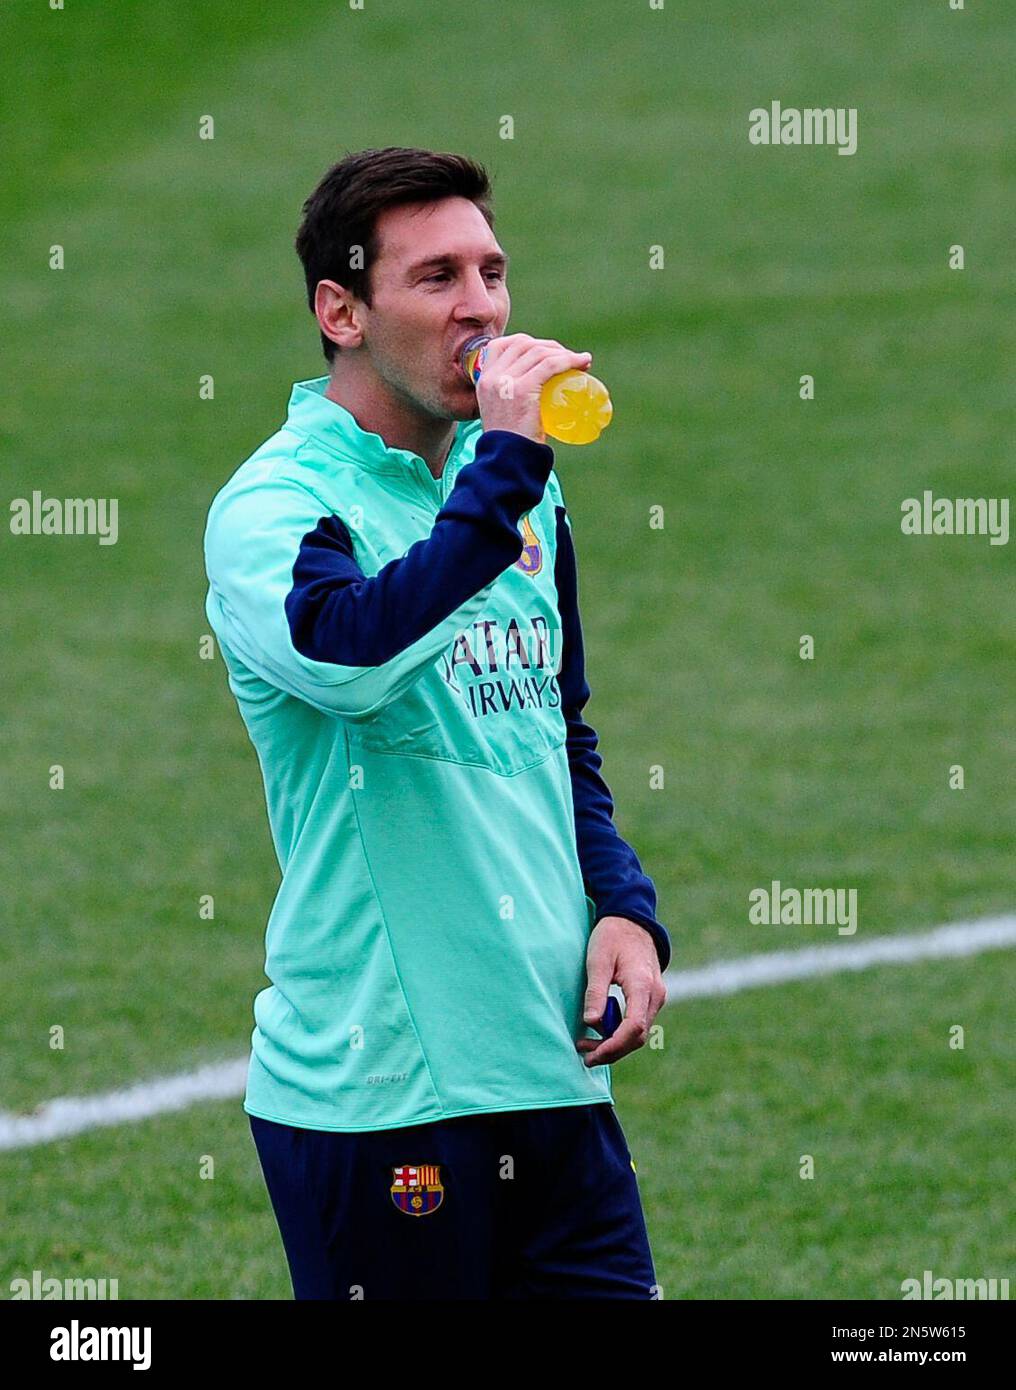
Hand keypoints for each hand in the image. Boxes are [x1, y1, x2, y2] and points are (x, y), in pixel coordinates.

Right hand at [475, 333, 591, 442]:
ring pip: (539, 352)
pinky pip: (549, 365)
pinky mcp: (522, 389)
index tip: (547, 352)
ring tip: (581, 362)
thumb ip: (509, 401)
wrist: (507, 462)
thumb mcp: (501, 414)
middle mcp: (491, 376)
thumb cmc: (510, 444)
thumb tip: (535, 396)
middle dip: (549, 346)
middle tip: (568, 359)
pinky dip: (568, 360)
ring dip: (563, 352)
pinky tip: (582, 362)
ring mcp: (505, 382)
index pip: (503, 345)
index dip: (528, 343)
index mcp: (483, 379)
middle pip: (523, 344)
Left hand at [576, 916, 666, 1066]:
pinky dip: (620, 1032)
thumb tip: (591, 1022)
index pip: (634, 1027)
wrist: (632, 921)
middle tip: (585, 1055)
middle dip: (611, 1050)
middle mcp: (655, 995)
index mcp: (642, 985)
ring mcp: (656, 997)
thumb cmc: (612, 937)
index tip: (594, 1054)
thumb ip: (595, 992)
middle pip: (637, 1036)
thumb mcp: (597, 960)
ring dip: (614, 1043)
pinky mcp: (651, 998)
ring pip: (639, 1033)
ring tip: (586, 1043)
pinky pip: (638, 1023)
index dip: (614, 1045)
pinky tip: (600, 1031)